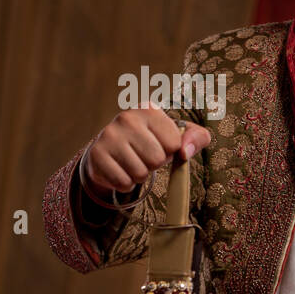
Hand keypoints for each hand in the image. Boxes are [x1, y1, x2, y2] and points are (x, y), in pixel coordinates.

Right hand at [81, 103, 211, 197]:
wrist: (111, 149)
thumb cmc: (151, 141)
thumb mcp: (178, 135)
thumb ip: (197, 138)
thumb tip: (185, 152)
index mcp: (149, 109)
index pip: (174, 143)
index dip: (170, 150)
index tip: (159, 144)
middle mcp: (127, 118)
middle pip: (157, 159)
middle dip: (155, 164)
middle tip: (144, 156)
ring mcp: (109, 135)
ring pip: (140, 173)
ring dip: (140, 175)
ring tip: (132, 162)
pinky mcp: (97, 155)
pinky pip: (123, 183)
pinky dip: (126, 183)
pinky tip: (121, 170)